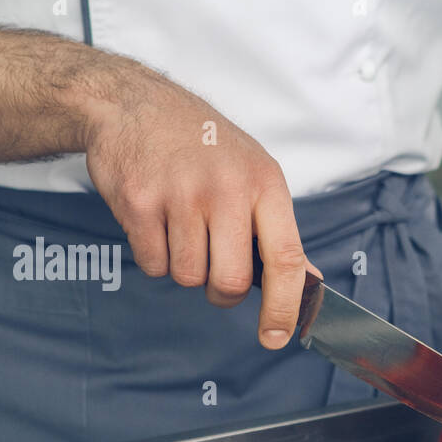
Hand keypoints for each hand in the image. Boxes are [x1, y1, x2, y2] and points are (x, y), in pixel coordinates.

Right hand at [83, 70, 315, 348]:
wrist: (132, 104)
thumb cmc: (202, 144)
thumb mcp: (254, 172)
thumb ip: (278, 230)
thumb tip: (309, 281)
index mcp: (265, 183)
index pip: (286, 258)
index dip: (284, 306)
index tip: (276, 337)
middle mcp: (227, 189)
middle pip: (231, 281)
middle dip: (222, 292)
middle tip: (215, 272)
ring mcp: (180, 195)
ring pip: (188, 277)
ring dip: (185, 268)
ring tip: (181, 227)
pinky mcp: (139, 202)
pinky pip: (153, 264)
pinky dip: (154, 256)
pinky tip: (156, 220)